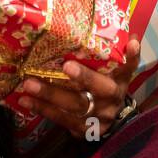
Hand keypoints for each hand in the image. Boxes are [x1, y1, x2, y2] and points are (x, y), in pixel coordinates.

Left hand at [16, 36, 141, 141]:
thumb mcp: (110, 72)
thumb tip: (118, 28)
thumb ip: (109, 52)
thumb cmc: (103, 87)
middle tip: (66, 65)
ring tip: (29, 85)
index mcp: (121, 79)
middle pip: (100, 88)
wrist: (110, 121)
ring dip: (51, 95)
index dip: (131, 57)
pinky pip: (62, 120)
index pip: (130, 66)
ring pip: (76, 106)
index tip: (130, 43)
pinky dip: (43, 109)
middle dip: (84, 77)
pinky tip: (26, 101)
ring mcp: (99, 117)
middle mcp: (113, 98)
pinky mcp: (84, 130)